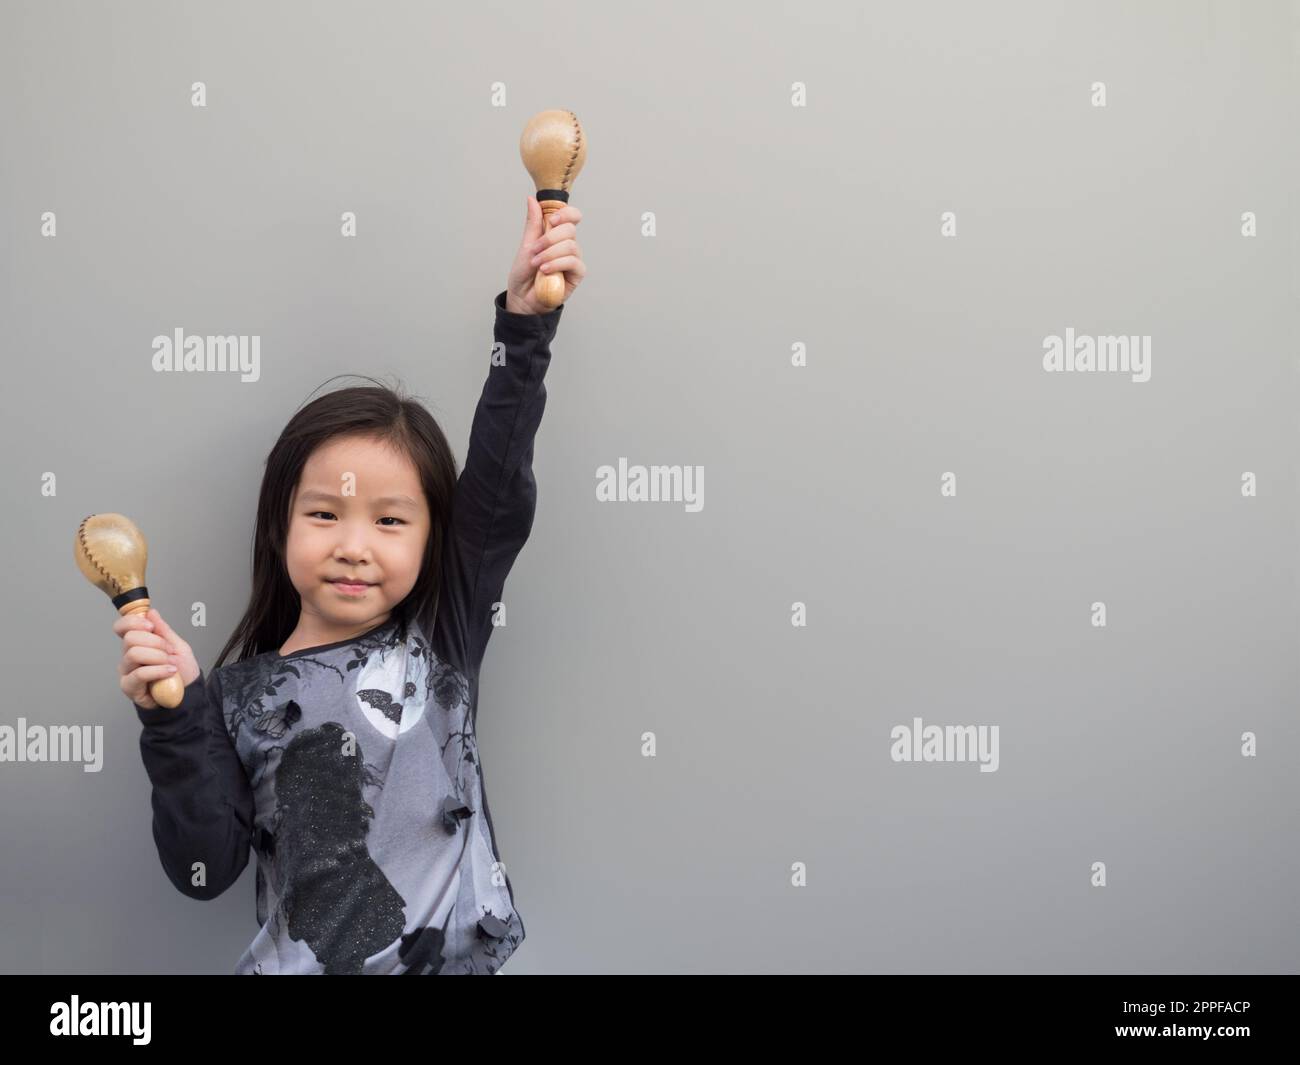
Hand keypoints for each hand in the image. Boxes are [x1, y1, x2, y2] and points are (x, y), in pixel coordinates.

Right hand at [114, 608, 200, 709]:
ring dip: (158, 657)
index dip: (133, 622)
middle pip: (130, 638)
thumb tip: (151, 613)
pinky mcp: (129, 686)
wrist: (188, 694)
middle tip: (168, 652)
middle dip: (155, 642)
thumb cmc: (182, 672)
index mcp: (138, 643)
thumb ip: (163, 630)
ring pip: (133, 653)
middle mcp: (128, 656)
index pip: (122, 627)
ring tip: (170, 664)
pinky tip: (170, 672)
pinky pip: (139, 673)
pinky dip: (158, 670)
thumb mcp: (178, 646)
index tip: (150, 626)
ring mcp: (127, 671)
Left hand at [505, 194, 585, 313]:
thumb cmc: (524, 273)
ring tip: (536, 263)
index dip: (566, 213)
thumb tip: (532, 199)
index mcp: (557, 235)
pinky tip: (545, 270)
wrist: (522, 298)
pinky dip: (557, 264)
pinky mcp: (577, 275)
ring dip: (550, 253)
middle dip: (550, 238)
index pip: (572, 216)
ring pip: (571, 246)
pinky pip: (573, 262)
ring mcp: (574, 259)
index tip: (551, 220)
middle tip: (535, 249)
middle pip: (570, 229)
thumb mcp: (526, 245)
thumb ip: (533, 224)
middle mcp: (568, 245)